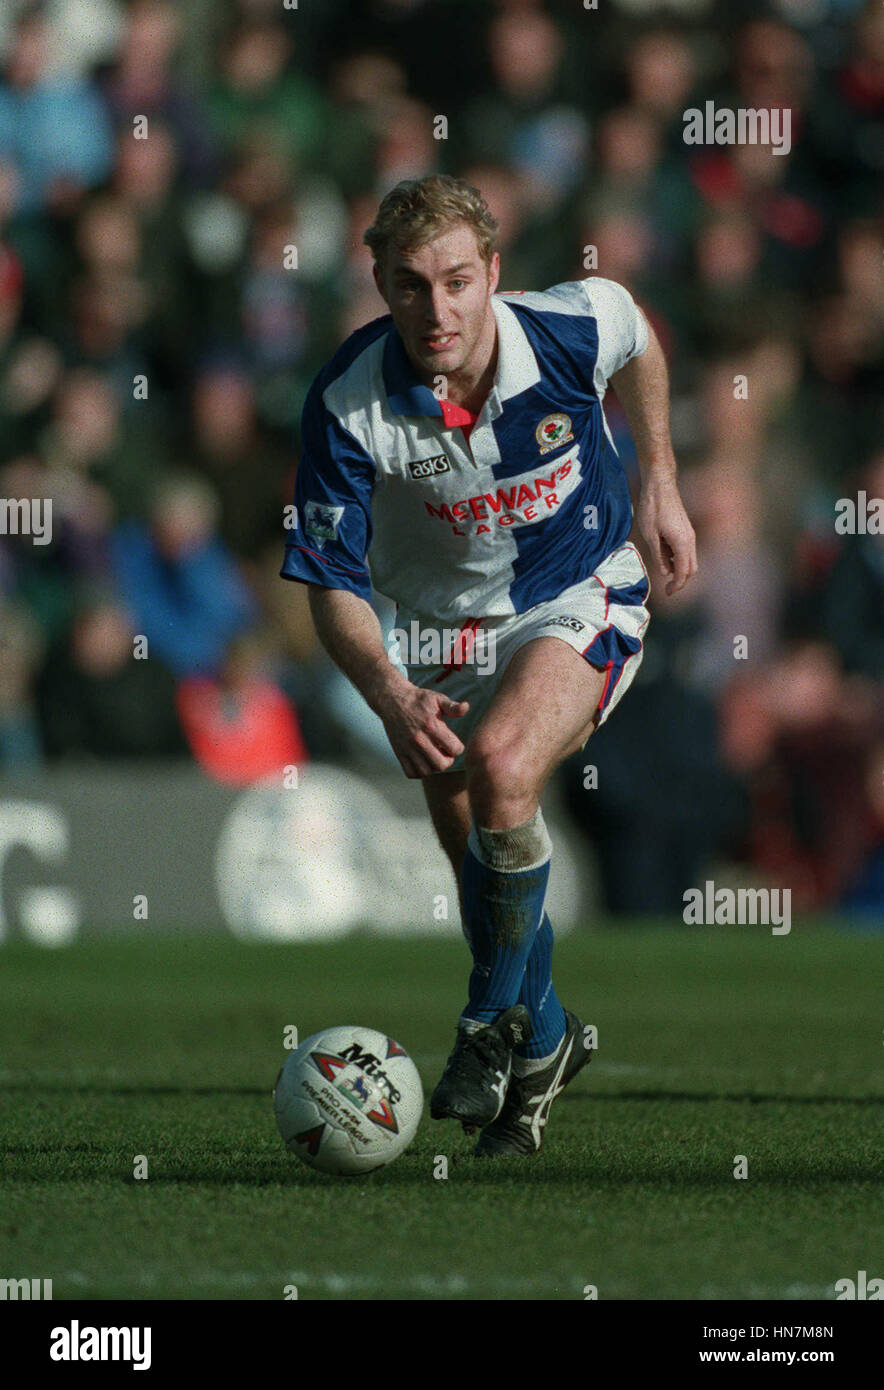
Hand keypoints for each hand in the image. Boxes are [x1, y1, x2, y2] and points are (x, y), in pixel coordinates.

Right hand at [376, 682, 469, 777]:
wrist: (393, 700)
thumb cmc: (419, 700)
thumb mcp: (437, 699)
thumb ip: (452, 706)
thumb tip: (466, 707)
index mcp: (432, 726)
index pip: (454, 749)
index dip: (458, 748)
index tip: (454, 743)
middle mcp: (419, 739)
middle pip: (441, 764)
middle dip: (448, 760)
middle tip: (446, 752)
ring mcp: (408, 748)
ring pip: (426, 771)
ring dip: (434, 767)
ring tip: (434, 756)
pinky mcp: (399, 753)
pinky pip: (411, 773)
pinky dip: (419, 772)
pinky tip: (423, 761)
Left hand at [636, 472, 697, 595]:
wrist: (660, 485)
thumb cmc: (653, 507)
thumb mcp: (650, 536)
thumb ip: (659, 556)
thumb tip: (665, 572)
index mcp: (682, 543)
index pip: (683, 572)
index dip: (676, 586)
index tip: (667, 593)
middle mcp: (690, 540)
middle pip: (691, 569)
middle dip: (681, 581)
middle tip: (667, 589)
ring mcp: (689, 534)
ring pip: (689, 559)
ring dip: (678, 568)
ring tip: (661, 568)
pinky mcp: (686, 530)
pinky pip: (685, 550)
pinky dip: (677, 558)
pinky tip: (663, 555)